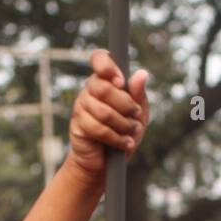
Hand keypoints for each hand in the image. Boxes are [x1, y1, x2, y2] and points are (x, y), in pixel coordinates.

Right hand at [67, 50, 149, 178]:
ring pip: (104, 111)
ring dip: (124, 125)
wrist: (109, 162)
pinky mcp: (78, 125)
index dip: (107, 66)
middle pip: (104, 88)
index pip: (99, 58)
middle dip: (126, 105)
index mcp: (105, 80)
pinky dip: (117, 138)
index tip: (120, 81)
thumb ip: (138, 94)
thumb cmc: (124, 132)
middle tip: (136, 115)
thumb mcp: (138, 113)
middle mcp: (90, 90)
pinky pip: (99, 128)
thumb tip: (142, 74)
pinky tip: (125, 144)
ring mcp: (81, 106)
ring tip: (131, 133)